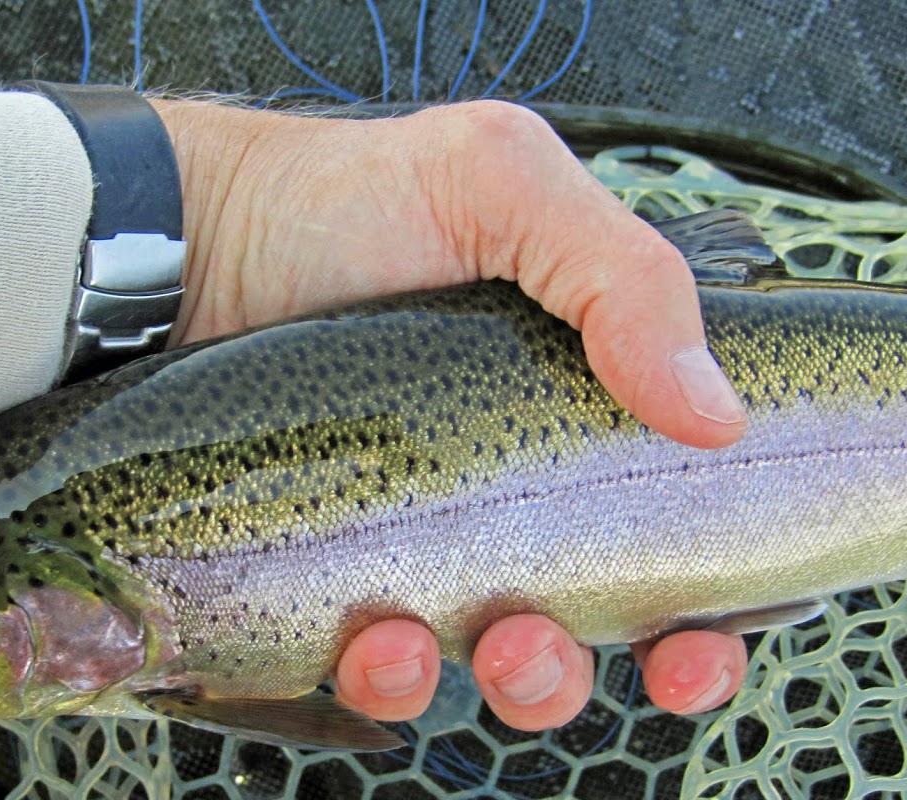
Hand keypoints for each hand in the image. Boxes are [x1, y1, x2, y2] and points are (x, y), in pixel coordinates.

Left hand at [151, 98, 747, 728]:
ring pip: (489, 667)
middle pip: (589, 633)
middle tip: (547, 638)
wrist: (190, 236)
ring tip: (487, 641)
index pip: (671, 539)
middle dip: (588, 666)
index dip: (705, 616)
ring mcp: (420, 544)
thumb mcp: (503, 187)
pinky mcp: (331, 578)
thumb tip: (716, 415)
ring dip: (510, 682)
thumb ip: (629, 278)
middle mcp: (509, 494)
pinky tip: (377, 639)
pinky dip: (392, 677)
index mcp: (576, 415)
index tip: (698, 643)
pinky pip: (375, 666)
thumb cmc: (350, 202)